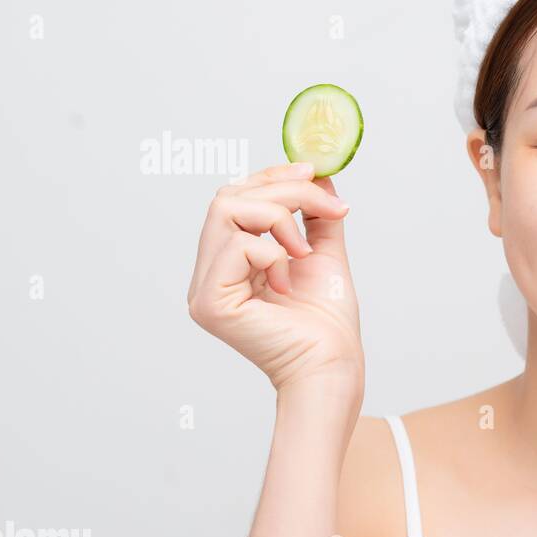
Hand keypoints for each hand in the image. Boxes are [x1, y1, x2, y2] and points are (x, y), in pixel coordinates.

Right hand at [186, 162, 363, 393]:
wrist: (332, 365)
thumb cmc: (327, 323)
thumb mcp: (323, 252)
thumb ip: (315, 214)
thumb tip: (317, 174)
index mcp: (228, 262)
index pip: (235, 198)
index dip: (271, 176)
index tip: (311, 171)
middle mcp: (208, 273)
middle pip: (229, 196)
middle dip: (285, 191)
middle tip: (326, 209)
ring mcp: (203, 289)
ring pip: (227, 210)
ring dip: (279, 219)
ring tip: (302, 253)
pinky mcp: (210, 302)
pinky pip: (237, 244)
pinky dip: (273, 254)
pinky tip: (287, 282)